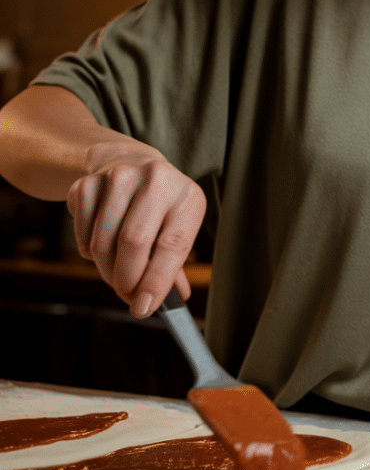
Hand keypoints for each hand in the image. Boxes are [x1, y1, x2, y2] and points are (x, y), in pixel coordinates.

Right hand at [67, 144, 205, 318]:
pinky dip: (89, 253)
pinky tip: (103, 241)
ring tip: (117, 269)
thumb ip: (175, 264)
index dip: (157, 281)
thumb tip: (172, 301)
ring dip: (107, 271)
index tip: (144, 307)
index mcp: (187, 195)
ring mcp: (119, 177)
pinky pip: (83, 237)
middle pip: (134, 243)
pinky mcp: (88, 183)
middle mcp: (156, 180)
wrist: (129, 161)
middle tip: (128, 295)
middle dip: (127, 280)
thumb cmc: (160, 203)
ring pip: (103, 244)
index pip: (173, 245)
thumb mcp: (179, 225)